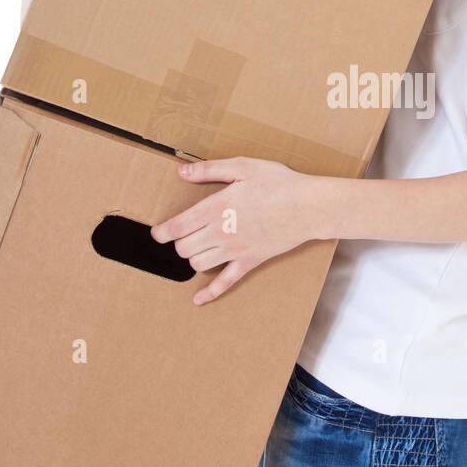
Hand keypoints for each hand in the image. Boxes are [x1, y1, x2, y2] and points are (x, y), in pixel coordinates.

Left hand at [150, 157, 322, 304]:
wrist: (308, 207)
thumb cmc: (279, 183)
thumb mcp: (242, 167)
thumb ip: (209, 170)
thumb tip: (183, 171)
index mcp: (216, 208)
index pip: (178, 226)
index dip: (162, 232)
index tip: (157, 233)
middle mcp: (221, 233)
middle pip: (184, 248)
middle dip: (179, 242)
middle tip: (185, 234)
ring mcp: (235, 250)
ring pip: (198, 263)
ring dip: (193, 257)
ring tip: (198, 247)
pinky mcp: (249, 261)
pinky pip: (225, 282)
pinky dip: (210, 293)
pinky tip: (198, 299)